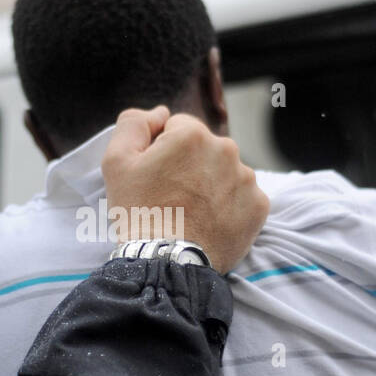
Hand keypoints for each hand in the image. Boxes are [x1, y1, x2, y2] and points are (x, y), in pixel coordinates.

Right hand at [102, 106, 267, 273]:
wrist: (167, 262)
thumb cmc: (140, 213)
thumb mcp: (116, 162)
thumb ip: (134, 124)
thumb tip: (160, 113)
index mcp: (192, 135)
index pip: (177, 128)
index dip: (163, 151)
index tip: (156, 177)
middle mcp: (226, 150)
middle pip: (204, 149)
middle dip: (190, 166)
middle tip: (172, 197)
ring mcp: (246, 179)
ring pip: (225, 172)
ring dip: (211, 184)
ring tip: (192, 212)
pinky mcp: (259, 206)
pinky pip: (242, 197)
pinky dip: (229, 206)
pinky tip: (211, 222)